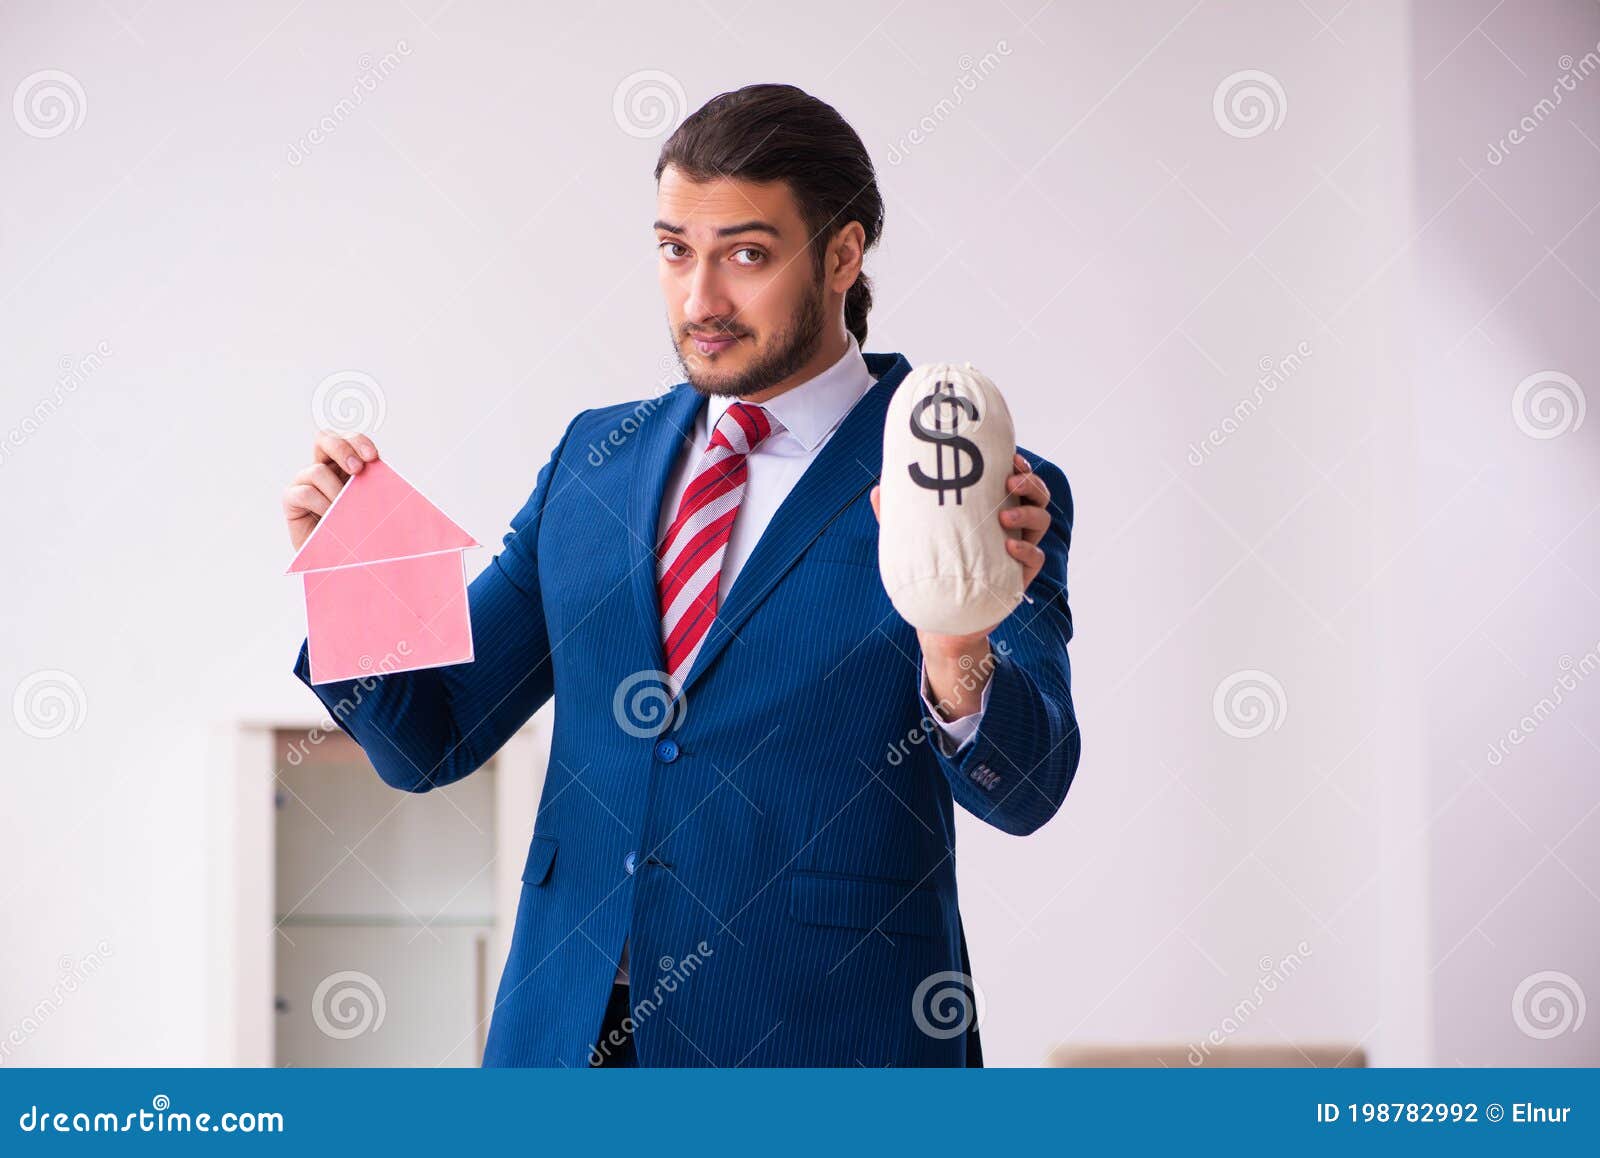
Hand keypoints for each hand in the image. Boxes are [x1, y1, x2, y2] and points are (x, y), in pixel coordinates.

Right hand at [283, 430, 379, 550]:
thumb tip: (385, 475)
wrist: (337, 560)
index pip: (349, 440)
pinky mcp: (291, 500)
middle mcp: (323, 469)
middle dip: (342, 449)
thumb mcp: (370, 506)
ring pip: (317, 470)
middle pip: (324, 439)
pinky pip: (303, 492)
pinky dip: (320, 503)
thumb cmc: (355, 532)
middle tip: (357, 469)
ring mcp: (305, 482)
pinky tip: (329, 517)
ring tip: (343, 509)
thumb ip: (374, 488)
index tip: (373, 457)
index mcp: (345, 466)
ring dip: (335, 490)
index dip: (359, 442)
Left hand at [870, 452, 1051, 718]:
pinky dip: (1027, 550)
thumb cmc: (933, 568)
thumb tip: (878, 490)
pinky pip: (1036, 559)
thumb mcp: (915, 539)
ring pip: (1041, 522)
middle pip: (1037, 496)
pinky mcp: (1019, 577)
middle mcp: (1012, 527)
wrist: (942, 617)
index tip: (1010, 458)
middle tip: (1010, 481)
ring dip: (1028, 513)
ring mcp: (1018, 551)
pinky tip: (1010, 546)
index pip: (1017, 481)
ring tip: (1003, 515)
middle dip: (1030, 483)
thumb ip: (899, 517)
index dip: (1020, 467)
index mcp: (993, 509)